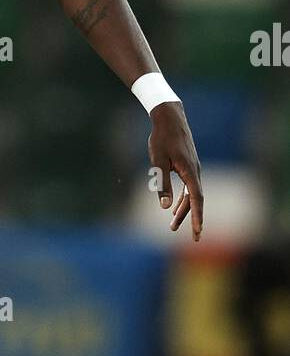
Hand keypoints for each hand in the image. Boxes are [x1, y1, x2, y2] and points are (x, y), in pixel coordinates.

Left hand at [148, 102, 202, 239]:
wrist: (169, 118)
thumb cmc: (162, 138)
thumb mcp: (158, 162)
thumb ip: (162, 184)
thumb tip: (163, 207)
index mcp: (189, 171)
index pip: (196, 199)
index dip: (197, 216)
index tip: (198, 232)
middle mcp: (195, 171)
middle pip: (195, 200)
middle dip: (192, 219)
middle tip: (192, 238)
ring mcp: (193, 169)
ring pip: (191, 194)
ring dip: (184, 210)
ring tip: (173, 226)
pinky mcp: (188, 166)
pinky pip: (188, 187)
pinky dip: (182, 199)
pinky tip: (173, 208)